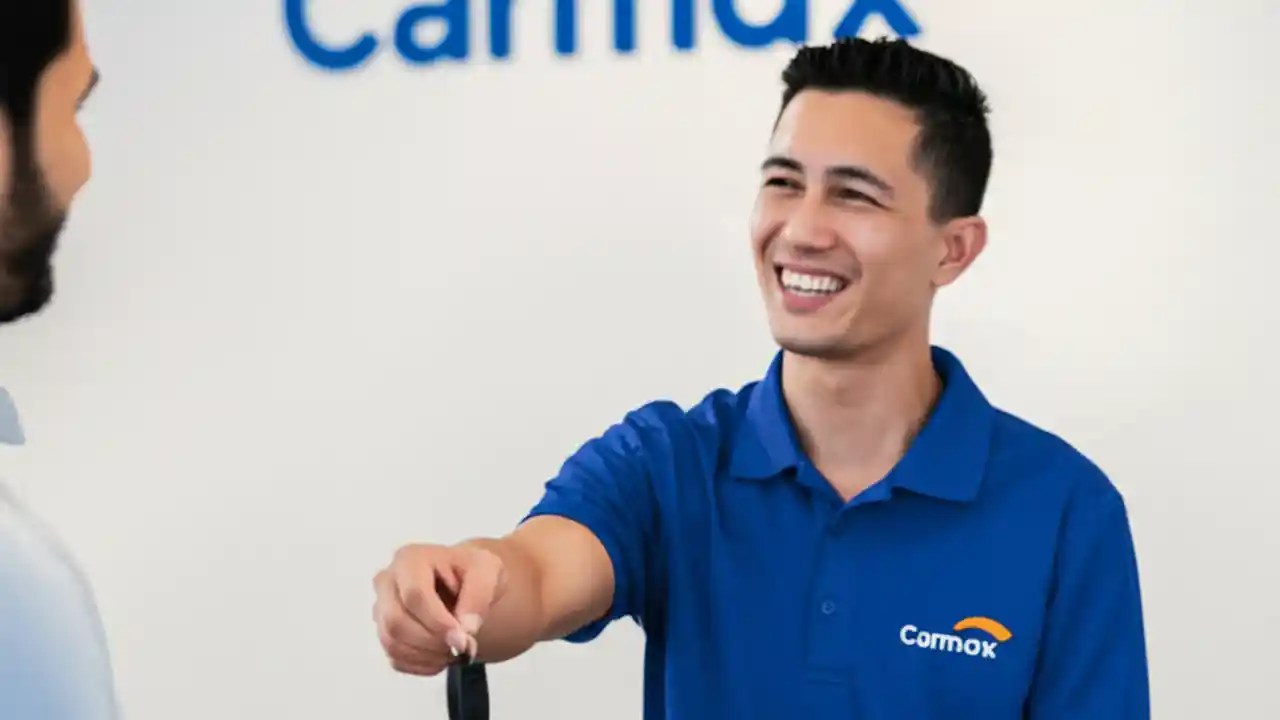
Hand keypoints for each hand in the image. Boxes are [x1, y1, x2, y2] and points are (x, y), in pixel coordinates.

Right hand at [372, 542, 507, 675]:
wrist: (463, 582)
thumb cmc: (469, 571)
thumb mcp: (487, 570)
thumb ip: (479, 595)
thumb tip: (465, 629)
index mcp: (409, 559)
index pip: (414, 595)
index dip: (438, 622)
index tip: (463, 639)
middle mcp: (387, 582)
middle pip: (396, 622)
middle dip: (432, 642)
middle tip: (462, 647)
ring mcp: (381, 609)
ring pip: (393, 643)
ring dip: (429, 656)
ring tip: (455, 651)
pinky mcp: (384, 632)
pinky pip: (396, 658)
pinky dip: (423, 664)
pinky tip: (443, 655)